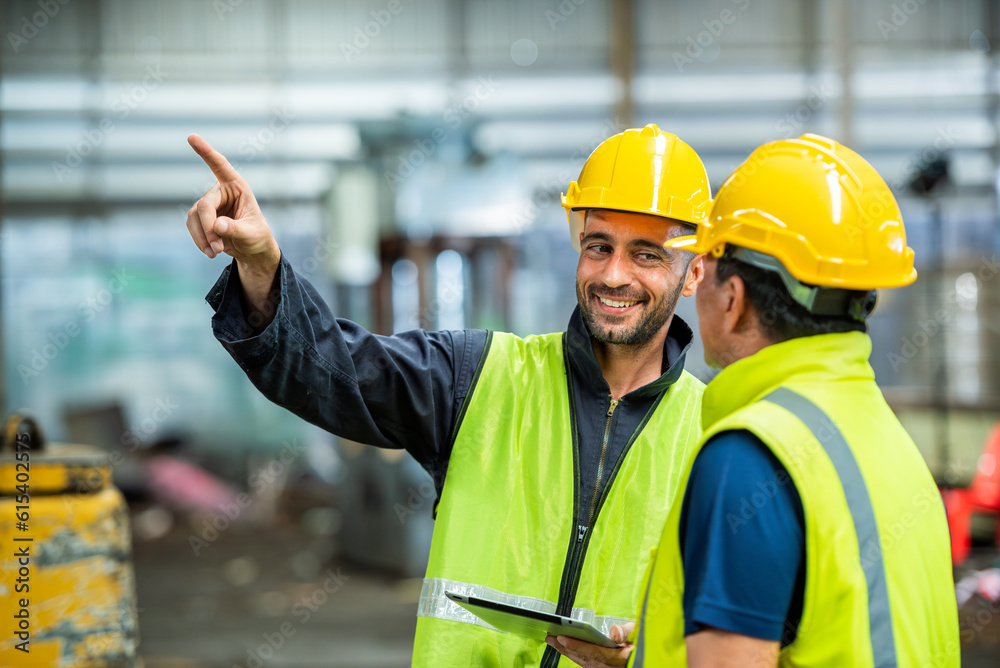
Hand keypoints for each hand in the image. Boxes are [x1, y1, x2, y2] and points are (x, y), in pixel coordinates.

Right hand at [185, 134, 278, 269]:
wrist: (252, 249)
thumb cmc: (257, 236)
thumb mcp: (251, 234)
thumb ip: (235, 229)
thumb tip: (216, 226)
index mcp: (237, 187)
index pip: (221, 166)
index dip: (206, 152)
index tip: (191, 136)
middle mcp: (221, 192)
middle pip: (204, 205)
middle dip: (208, 228)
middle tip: (217, 248)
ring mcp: (209, 204)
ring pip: (194, 217)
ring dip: (203, 237)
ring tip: (216, 253)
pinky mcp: (201, 217)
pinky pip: (192, 226)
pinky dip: (199, 240)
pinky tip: (210, 251)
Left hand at [545, 622, 633, 667]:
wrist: (641, 661)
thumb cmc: (640, 647)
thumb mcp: (638, 637)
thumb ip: (626, 632)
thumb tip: (614, 631)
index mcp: (618, 658)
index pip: (594, 652)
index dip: (577, 646)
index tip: (562, 638)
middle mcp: (608, 667)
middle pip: (583, 658)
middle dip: (566, 648)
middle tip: (550, 638)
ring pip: (582, 662)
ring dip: (567, 652)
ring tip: (553, 642)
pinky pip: (585, 664)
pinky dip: (575, 656)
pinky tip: (566, 649)